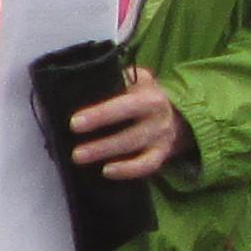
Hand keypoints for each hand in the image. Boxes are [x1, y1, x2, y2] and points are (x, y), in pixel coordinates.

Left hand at [70, 65, 191, 183]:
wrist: (176, 112)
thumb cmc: (144, 95)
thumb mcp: (137, 80)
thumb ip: (118, 79)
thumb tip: (86, 82)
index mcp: (150, 98)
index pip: (124, 107)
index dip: (100, 115)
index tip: (75, 123)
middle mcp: (158, 119)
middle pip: (130, 134)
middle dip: (101, 144)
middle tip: (75, 152)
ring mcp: (161, 138)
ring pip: (134, 149)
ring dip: (106, 155)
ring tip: (80, 158)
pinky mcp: (161, 154)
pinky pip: (147, 166)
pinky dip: (128, 170)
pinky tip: (106, 172)